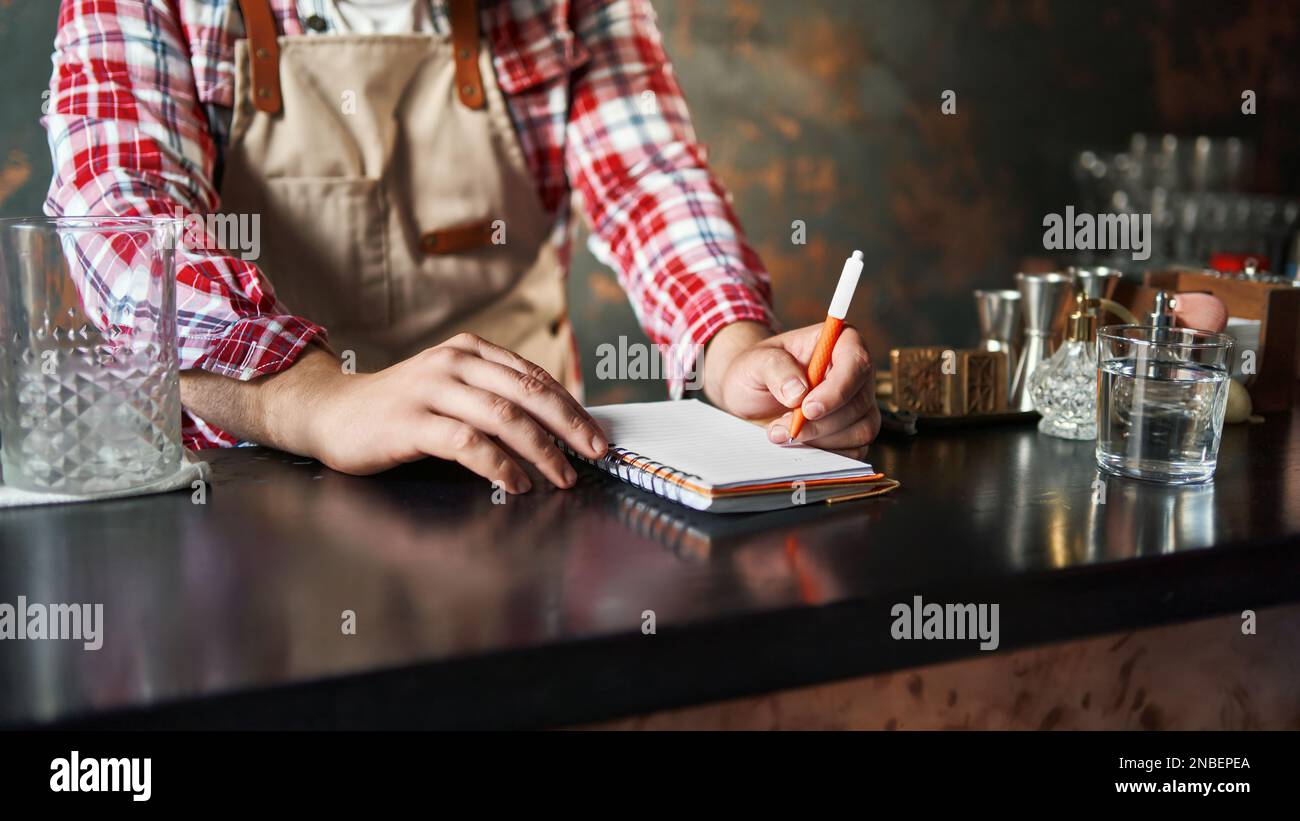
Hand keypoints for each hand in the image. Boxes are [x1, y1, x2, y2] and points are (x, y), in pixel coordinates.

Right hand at [302, 333, 606, 492]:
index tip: (596, 436)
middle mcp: (454, 362)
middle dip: (569, 426)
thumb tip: (555, 424)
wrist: (331, 411)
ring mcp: (431, 390)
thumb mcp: (451, 387)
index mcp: (470, 350)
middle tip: (595, 454)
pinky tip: (515, 483)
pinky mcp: (410, 422)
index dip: (572, 408)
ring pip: (504, 416)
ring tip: (562, 475)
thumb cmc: (399, 407)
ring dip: (541, 450)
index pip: (535, 377)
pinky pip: (467, 443)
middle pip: (529, 392)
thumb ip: (493, 395)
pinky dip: (499, 465)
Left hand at [702, 321, 880, 459]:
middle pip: (859, 402)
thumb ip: (777, 369)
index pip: (857, 363)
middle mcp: (856, 372)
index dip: (837, 389)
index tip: (808, 408)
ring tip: (781, 432)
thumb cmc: (758, 369)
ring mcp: (860, 403)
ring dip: (819, 439)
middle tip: (782, 427)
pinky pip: (855, 449)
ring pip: (861, 429)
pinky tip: (799, 442)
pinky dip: (825, 451)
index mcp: (842, 342)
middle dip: (820, 422)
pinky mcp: (855, 430)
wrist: (752, 395)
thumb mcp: (757, 361)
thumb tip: (799, 392)